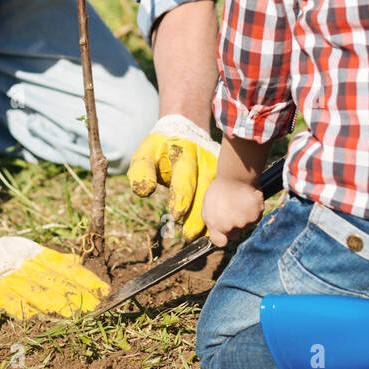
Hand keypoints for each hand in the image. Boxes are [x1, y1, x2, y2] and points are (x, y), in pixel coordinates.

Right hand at [0, 227, 108, 318]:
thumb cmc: (2, 256)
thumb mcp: (26, 250)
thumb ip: (50, 259)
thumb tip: (77, 263)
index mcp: (33, 253)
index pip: (65, 266)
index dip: (84, 279)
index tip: (102, 291)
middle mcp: (23, 265)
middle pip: (55, 281)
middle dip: (77, 296)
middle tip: (96, 308)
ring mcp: (7, 279)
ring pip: (37, 294)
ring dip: (58, 306)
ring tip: (76, 316)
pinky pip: (12, 304)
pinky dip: (26, 311)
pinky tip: (41, 318)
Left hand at [126, 114, 219, 239]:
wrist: (185, 130)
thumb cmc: (161, 147)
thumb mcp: (147, 152)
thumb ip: (142, 170)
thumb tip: (143, 191)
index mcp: (185, 149)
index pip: (184, 173)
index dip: (181, 195)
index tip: (175, 214)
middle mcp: (206, 157)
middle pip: (206, 186)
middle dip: (198, 212)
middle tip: (189, 234)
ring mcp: (219, 165)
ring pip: (219, 193)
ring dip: (212, 216)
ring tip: (204, 237)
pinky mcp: (226, 174)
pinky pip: (226, 196)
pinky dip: (222, 213)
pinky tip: (216, 230)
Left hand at [202, 175, 263, 247]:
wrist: (235, 176)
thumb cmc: (219, 190)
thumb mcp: (207, 207)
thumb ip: (211, 224)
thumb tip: (216, 235)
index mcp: (216, 226)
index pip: (221, 243)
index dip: (222, 236)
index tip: (223, 230)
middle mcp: (231, 227)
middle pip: (235, 234)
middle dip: (233, 224)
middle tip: (232, 209)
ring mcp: (245, 222)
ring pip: (245, 226)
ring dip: (243, 217)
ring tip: (239, 202)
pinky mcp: (256, 216)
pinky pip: (255, 219)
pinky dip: (252, 212)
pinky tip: (247, 202)